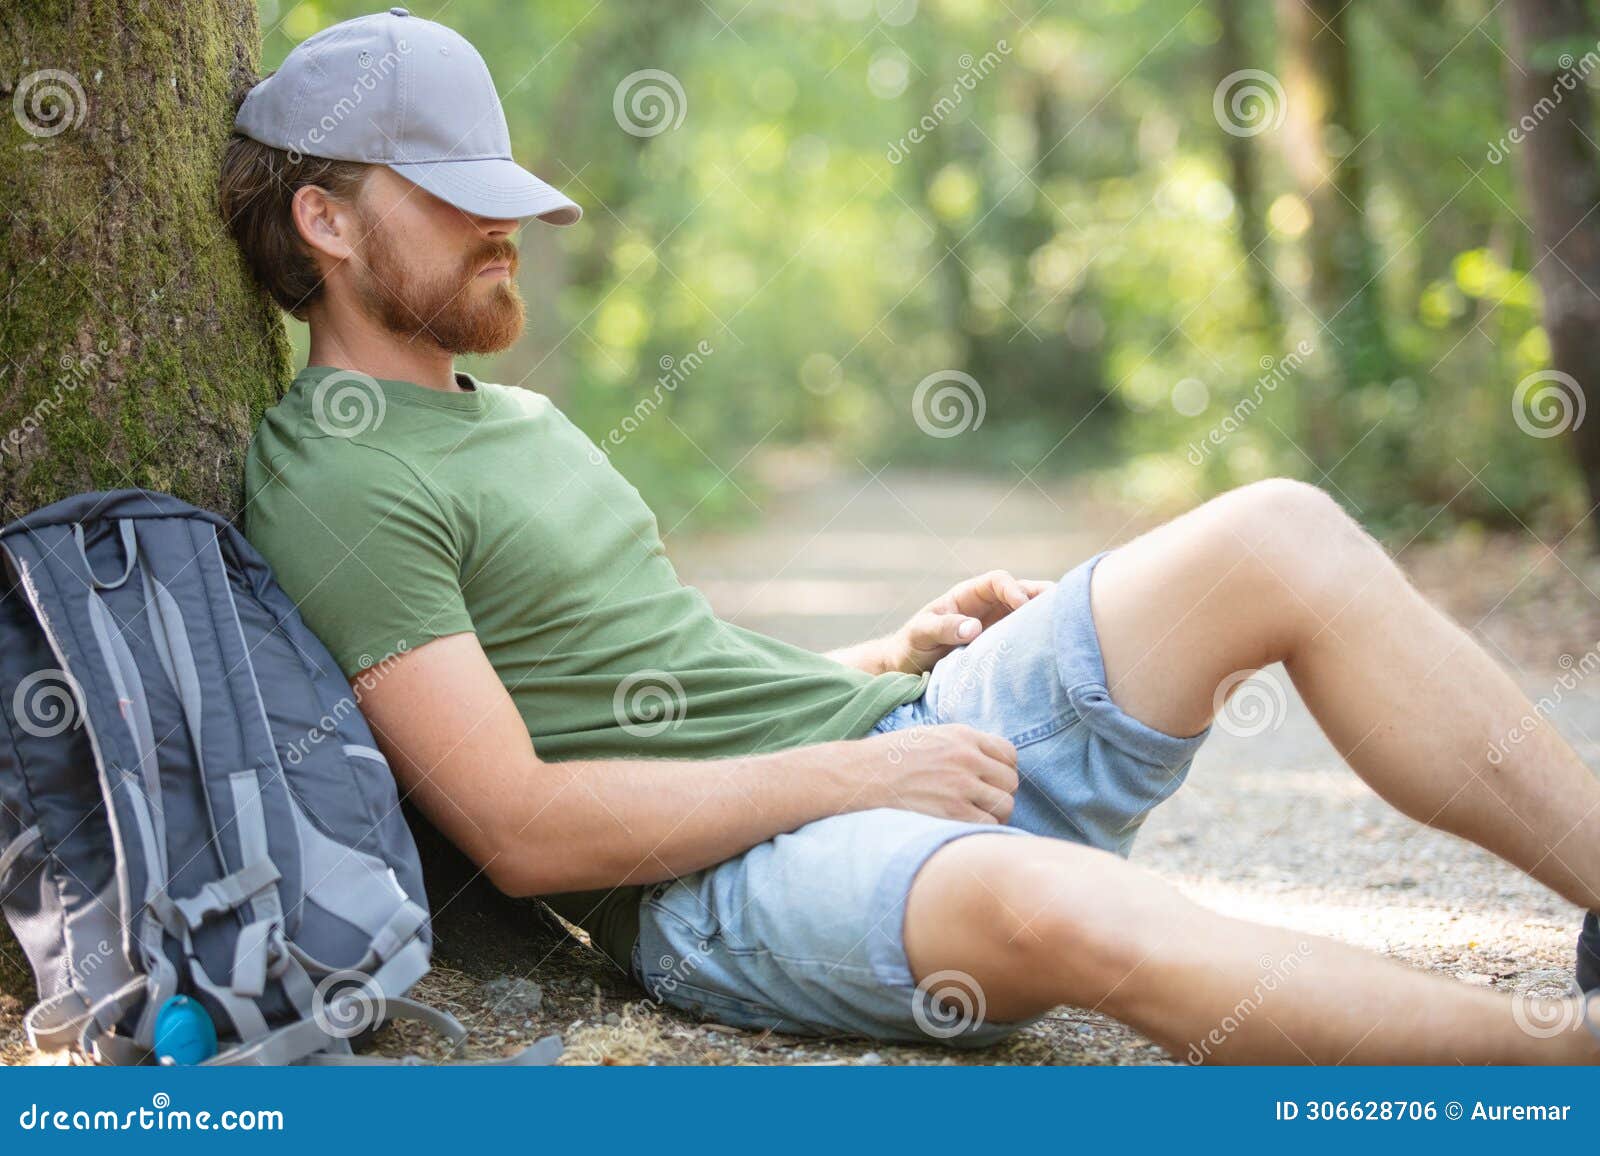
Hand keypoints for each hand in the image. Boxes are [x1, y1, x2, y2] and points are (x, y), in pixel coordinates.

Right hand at [853, 724, 1019, 823]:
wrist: (861, 775)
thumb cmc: (890, 758)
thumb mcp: (929, 736)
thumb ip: (961, 745)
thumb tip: (988, 764)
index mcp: (963, 736)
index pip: (1009, 754)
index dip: (1002, 770)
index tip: (989, 781)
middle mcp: (967, 758)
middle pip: (1010, 782)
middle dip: (1000, 794)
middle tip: (982, 803)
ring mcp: (961, 786)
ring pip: (1005, 806)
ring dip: (993, 815)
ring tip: (974, 818)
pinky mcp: (953, 813)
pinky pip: (988, 825)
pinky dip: (981, 830)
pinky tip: (963, 828)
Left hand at [885, 570, 1052, 674]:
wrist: (908, 670)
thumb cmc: (912, 646)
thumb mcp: (920, 634)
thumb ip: (944, 627)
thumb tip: (974, 627)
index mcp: (968, 595)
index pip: (998, 581)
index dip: (1013, 589)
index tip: (1022, 605)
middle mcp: (988, 607)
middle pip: (1024, 593)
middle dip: (1044, 598)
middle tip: (1064, 612)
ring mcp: (999, 626)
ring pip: (1031, 616)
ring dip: (1047, 620)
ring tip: (1068, 632)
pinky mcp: (1004, 647)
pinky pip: (1027, 639)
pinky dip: (1041, 642)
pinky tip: (1056, 653)